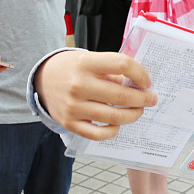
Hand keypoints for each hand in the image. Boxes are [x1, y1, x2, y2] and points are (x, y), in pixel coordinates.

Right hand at [33, 51, 156, 140]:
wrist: (42, 79)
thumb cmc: (72, 69)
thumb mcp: (89, 60)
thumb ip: (112, 71)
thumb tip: (138, 85)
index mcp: (86, 64)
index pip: (122, 65)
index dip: (140, 74)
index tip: (147, 81)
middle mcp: (79, 85)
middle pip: (121, 95)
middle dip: (143, 99)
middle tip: (151, 99)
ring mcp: (73, 106)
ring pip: (114, 117)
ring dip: (132, 115)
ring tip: (137, 111)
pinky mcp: (69, 123)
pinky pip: (98, 134)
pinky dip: (113, 130)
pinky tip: (117, 124)